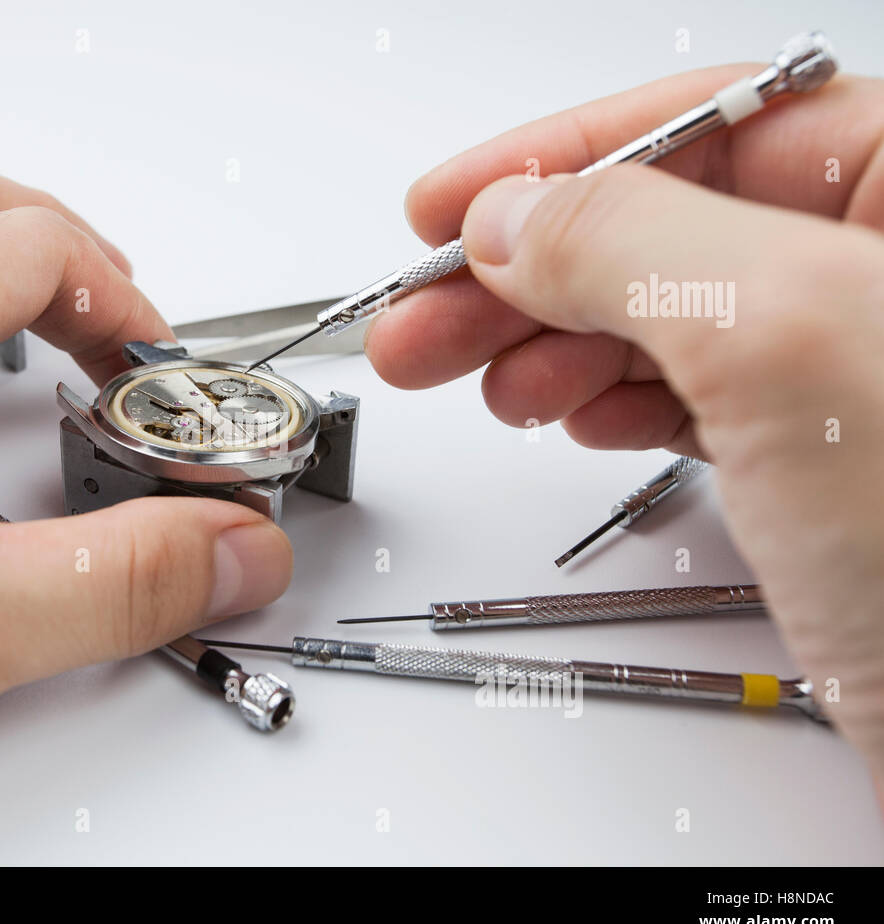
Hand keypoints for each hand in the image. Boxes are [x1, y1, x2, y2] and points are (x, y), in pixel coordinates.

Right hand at [366, 67, 883, 777]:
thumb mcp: (789, 341)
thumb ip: (634, 243)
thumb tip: (515, 217)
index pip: (708, 125)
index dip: (557, 160)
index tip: (446, 206)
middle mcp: (876, 274)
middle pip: (661, 229)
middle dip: (522, 273)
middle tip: (421, 316)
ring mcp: (844, 372)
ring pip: (657, 320)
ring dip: (546, 344)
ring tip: (474, 377)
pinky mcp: (818, 462)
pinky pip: (682, 401)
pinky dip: (604, 405)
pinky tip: (565, 417)